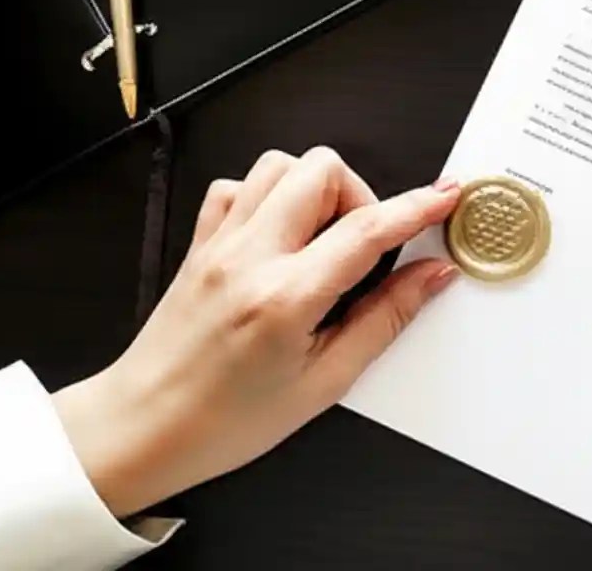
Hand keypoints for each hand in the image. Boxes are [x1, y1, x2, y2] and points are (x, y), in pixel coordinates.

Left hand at [54, 148, 461, 517]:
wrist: (144, 427)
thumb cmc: (227, 421)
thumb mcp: (324, 383)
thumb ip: (384, 320)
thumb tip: (430, 277)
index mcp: (285, 298)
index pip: (367, 230)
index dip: (418, 207)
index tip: (446, 195)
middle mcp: (249, 257)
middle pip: (321, 169)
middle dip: (360, 195)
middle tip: (368, 245)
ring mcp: (219, 244)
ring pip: (279, 164)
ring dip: (316, 190)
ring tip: (325, 241)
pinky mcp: (200, 243)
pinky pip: (238, 187)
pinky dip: (270, 197)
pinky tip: (282, 238)